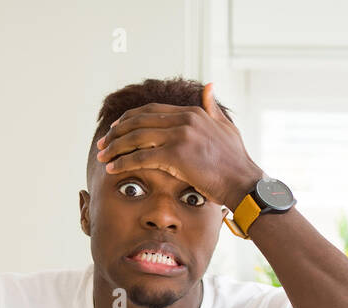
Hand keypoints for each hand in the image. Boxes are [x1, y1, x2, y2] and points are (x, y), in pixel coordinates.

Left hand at [94, 82, 263, 209]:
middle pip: (139, 122)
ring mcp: (180, 136)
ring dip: (115, 147)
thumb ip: (213, 106)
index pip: (152, 110)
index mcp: (193, 112)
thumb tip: (209, 85)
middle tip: (103, 142)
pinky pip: (141, 157)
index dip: (130, 119)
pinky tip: (112, 168)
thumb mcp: (226, 127)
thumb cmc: (236, 162)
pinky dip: (123, 162)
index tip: (116, 128)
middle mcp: (185, 120)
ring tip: (102, 155)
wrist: (244, 182)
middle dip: (117, 132)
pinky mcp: (175, 155)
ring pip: (136, 138)